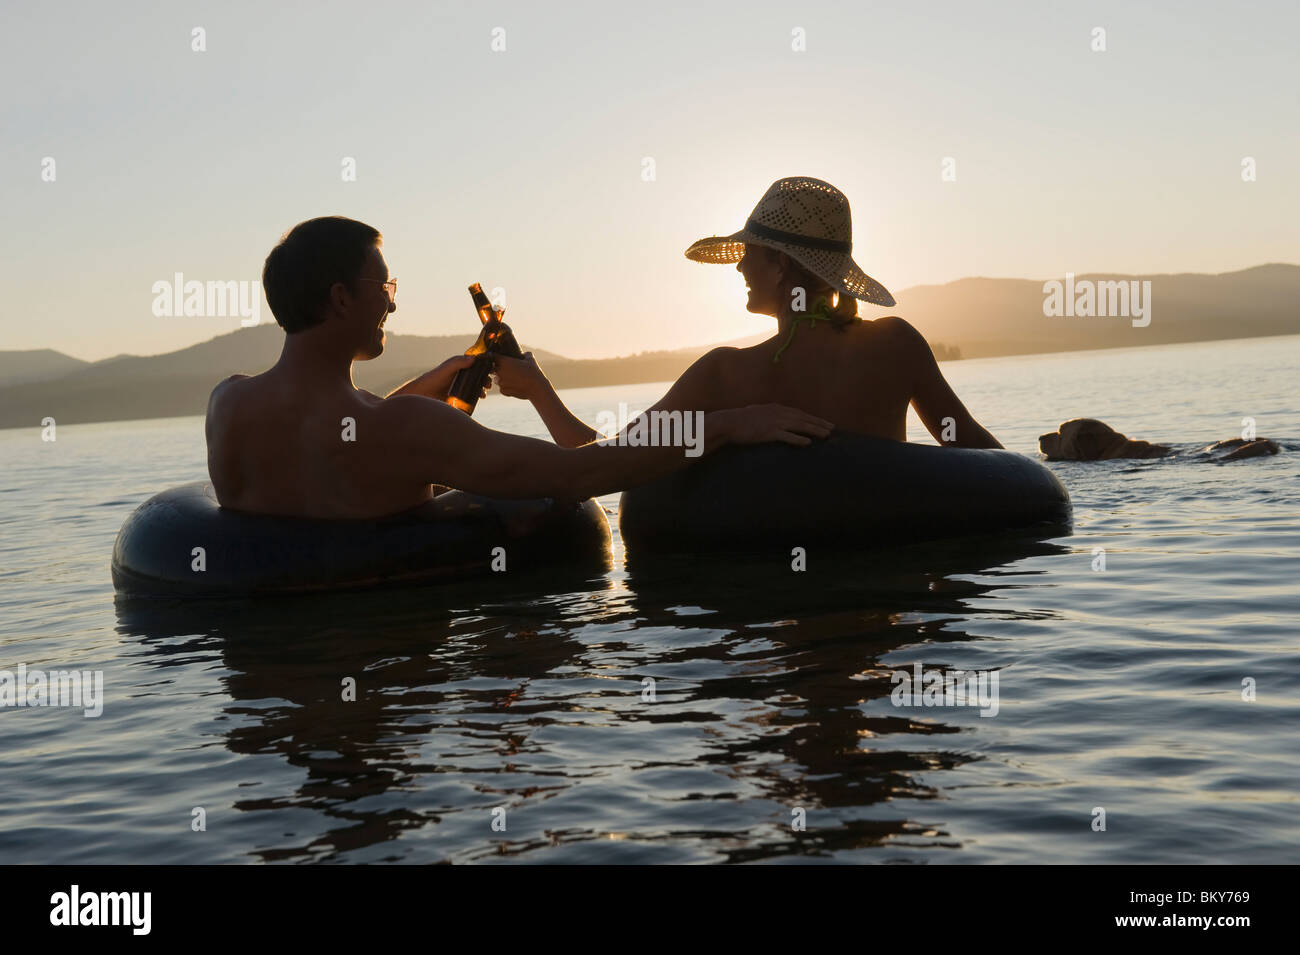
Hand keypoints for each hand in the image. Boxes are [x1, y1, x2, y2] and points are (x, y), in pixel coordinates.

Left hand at [422, 354, 486, 401]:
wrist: (424, 394)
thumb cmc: (433, 378)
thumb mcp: (447, 369)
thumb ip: (458, 362)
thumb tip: (473, 358)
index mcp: (460, 366)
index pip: (476, 364)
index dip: (484, 366)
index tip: (491, 370)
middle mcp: (462, 375)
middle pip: (478, 376)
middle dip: (485, 380)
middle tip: (488, 385)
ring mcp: (461, 386)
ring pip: (476, 386)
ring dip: (482, 389)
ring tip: (483, 394)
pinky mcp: (460, 396)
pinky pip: (471, 396)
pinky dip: (477, 396)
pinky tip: (479, 398)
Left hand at [492, 352, 548, 400]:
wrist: (537, 388)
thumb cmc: (533, 372)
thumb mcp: (530, 359)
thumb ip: (525, 355)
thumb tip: (524, 354)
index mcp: (504, 361)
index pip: (492, 356)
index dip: (494, 356)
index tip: (498, 357)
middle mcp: (499, 371)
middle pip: (492, 368)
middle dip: (497, 368)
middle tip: (507, 369)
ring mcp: (500, 382)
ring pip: (496, 379)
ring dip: (501, 378)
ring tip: (512, 379)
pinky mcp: (503, 391)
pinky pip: (502, 388)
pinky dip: (506, 387)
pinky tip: (515, 386)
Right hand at [710, 404, 833, 446]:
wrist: (728, 423)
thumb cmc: (740, 421)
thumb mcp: (757, 414)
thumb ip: (769, 416)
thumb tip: (776, 423)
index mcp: (776, 408)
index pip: (800, 413)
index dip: (814, 418)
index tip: (825, 423)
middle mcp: (778, 413)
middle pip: (804, 418)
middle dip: (819, 423)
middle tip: (833, 429)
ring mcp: (774, 422)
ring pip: (800, 426)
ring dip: (814, 430)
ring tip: (827, 435)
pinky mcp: (768, 432)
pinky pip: (787, 436)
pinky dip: (798, 439)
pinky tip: (808, 444)